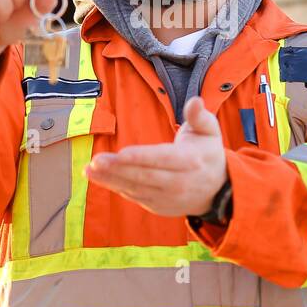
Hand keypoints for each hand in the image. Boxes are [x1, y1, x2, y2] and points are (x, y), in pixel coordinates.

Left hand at [84, 96, 227, 216]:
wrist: (217, 190)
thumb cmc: (208, 154)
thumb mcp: (210, 132)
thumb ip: (200, 116)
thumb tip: (195, 101)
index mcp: (190, 162)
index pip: (162, 159)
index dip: (141, 157)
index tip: (120, 153)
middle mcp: (178, 183)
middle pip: (144, 176)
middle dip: (118, 169)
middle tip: (95, 161)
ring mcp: (167, 197)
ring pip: (135, 188)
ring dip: (110, 179)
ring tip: (88, 169)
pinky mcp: (156, 205)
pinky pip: (133, 195)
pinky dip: (115, 187)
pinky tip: (97, 177)